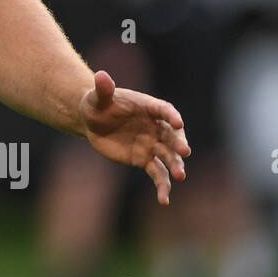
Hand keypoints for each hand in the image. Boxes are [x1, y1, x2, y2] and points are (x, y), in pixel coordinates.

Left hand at [79, 70, 189, 205]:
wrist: (93, 122)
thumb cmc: (97, 104)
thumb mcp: (98, 96)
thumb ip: (103, 89)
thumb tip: (100, 76)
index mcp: (148, 107)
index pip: (164, 110)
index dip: (171, 116)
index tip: (178, 122)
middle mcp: (156, 126)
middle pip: (172, 135)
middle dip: (179, 143)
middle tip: (185, 152)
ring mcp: (152, 144)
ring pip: (168, 157)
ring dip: (175, 166)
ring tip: (180, 176)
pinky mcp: (145, 159)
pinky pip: (157, 174)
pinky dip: (162, 186)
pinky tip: (164, 200)